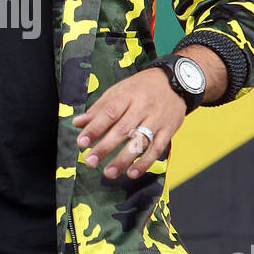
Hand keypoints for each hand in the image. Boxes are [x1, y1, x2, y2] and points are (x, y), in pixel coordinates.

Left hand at [71, 69, 187, 178]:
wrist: (176, 81)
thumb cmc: (142, 87)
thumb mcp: (119, 91)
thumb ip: (99, 108)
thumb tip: (77, 123)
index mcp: (128, 95)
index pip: (109, 113)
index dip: (94, 128)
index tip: (82, 142)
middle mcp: (143, 106)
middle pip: (122, 129)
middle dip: (105, 147)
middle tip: (90, 161)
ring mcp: (157, 119)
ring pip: (140, 141)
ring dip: (123, 159)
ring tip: (109, 172)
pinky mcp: (169, 130)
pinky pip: (157, 149)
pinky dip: (145, 163)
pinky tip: (132, 173)